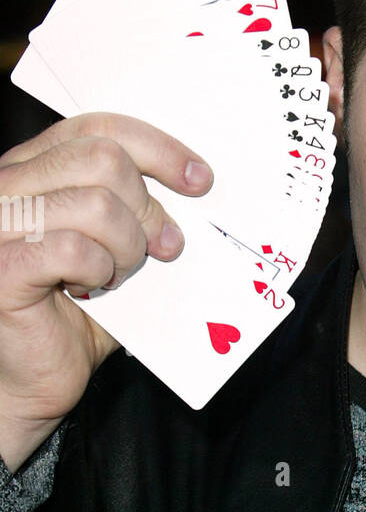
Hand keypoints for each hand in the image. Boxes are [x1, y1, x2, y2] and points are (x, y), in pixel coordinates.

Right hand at [0, 112, 212, 471]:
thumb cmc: (74, 317)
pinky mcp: (1, 266)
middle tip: (163, 249)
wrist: (33, 383)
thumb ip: (140, 215)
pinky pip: (71, 248)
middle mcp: (6, 185)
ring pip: (92, 203)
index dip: (158, 149)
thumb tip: (195, 189)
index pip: (98, 128)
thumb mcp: (117, 252)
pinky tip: (91, 290)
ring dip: (125, 246)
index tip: (199, 180)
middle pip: (102, 159)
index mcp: (32, 169)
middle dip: (147, 207)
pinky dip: (98, 270)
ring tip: (117, 275)